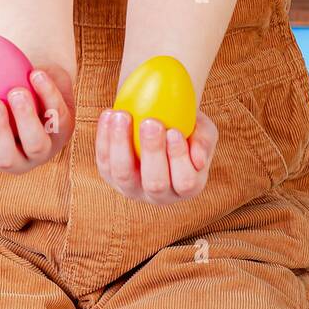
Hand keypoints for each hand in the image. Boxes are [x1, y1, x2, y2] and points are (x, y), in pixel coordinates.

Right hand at [0, 64, 74, 172]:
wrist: (31, 76)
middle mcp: (17, 159)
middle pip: (6, 159)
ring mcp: (43, 149)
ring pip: (36, 145)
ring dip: (25, 118)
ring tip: (15, 91)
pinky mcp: (64, 130)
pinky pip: (58, 116)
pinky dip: (48, 94)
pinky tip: (36, 74)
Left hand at [95, 108, 217, 204]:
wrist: (161, 122)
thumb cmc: (186, 128)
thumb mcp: (203, 130)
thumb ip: (204, 140)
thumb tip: (197, 159)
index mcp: (188, 187)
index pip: (185, 181)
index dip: (179, 158)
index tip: (173, 131)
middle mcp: (159, 194)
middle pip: (155, 183)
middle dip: (152, 151)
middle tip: (151, 122)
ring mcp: (132, 188)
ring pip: (123, 174)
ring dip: (121, 144)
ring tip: (123, 115)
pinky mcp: (110, 176)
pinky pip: (104, 161)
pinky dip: (104, 137)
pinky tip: (110, 114)